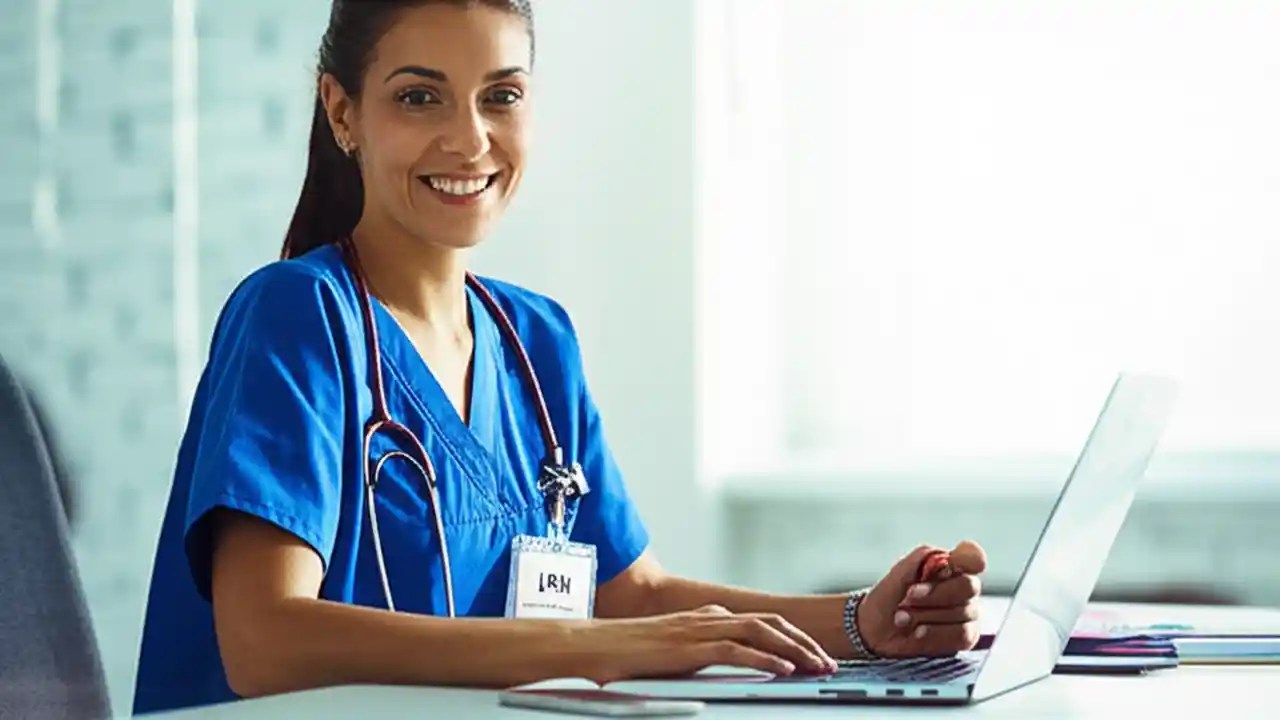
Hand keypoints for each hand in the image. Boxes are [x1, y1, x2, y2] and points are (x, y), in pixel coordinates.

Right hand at [582, 605, 838, 683]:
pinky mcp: (689, 648)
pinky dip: (764, 659)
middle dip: (805, 642)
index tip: (817, 655)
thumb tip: (731, 663)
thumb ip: (703, 652)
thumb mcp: (676, 652)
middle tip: (830, 663)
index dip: (794, 637)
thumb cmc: (630, 654)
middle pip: (770, 623)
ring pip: (760, 632)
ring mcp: (699, 630)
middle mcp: (709, 617)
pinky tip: (784, 669)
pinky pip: (735, 651)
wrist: (594, 646)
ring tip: (818, 666)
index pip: (763, 622)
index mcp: (708, 617)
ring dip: (795, 649)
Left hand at [856, 540, 986, 657]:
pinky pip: (962, 634)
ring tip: (901, 618)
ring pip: (963, 612)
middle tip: (908, 596)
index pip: (973, 557)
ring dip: (927, 615)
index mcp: (948, 566)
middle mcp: (962, 587)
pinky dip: (936, 632)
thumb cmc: (887, 599)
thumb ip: (921, 560)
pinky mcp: (965, 637)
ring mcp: (967, 613)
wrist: (874, 631)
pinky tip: (918, 632)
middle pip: (968, 586)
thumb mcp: (897, 575)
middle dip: (935, 593)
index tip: (951, 563)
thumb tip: (945, 556)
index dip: (970, 559)